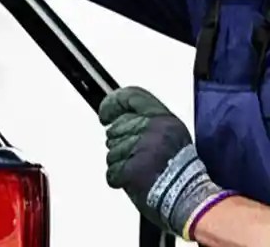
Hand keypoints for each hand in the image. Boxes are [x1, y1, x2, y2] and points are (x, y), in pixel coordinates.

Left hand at [99, 86, 233, 240]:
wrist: (193, 201)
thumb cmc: (184, 175)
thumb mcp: (173, 137)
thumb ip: (149, 124)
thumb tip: (120, 120)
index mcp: (165, 120)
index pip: (131, 97)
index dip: (113, 104)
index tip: (105, 114)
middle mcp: (154, 130)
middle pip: (116, 128)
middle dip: (120, 145)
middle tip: (138, 159)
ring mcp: (142, 148)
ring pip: (111, 151)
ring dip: (120, 164)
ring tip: (142, 172)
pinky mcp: (132, 169)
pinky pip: (111, 171)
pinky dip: (118, 179)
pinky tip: (135, 181)